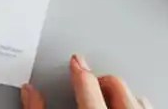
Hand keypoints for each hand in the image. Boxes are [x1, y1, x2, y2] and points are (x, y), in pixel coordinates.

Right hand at [21, 55, 151, 108]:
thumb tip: (30, 92)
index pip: (87, 84)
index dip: (79, 69)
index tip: (76, 62)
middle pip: (116, 86)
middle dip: (101, 79)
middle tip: (88, 80)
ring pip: (137, 98)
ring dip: (122, 93)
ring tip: (108, 96)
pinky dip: (137, 104)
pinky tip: (127, 107)